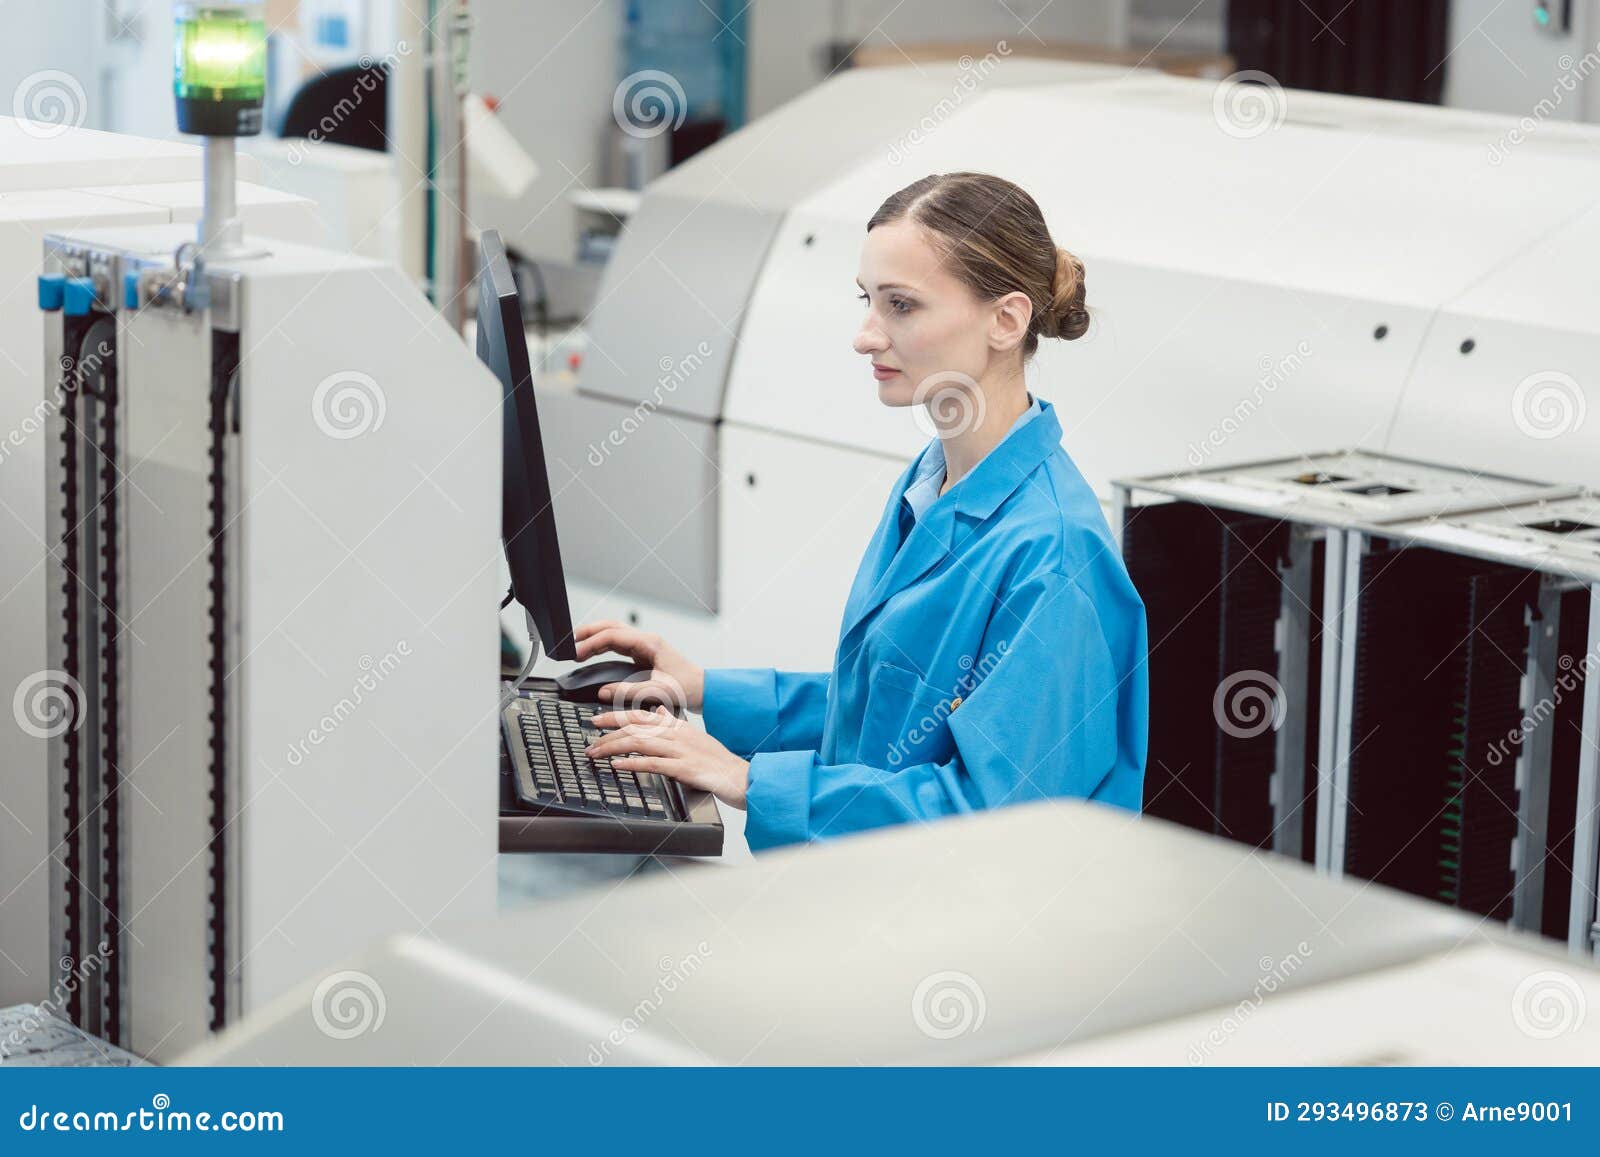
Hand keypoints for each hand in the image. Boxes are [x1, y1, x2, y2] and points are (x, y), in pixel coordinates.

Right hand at [573, 621, 704, 712]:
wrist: (702, 689)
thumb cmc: (686, 688)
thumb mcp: (656, 692)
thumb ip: (628, 691)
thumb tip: (603, 691)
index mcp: (649, 644)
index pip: (612, 636)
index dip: (591, 644)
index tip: (575, 655)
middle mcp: (646, 641)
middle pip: (611, 627)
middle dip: (588, 632)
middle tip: (569, 643)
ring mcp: (645, 646)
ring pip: (614, 633)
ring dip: (594, 637)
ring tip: (576, 648)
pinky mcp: (644, 654)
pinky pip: (618, 644)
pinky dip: (603, 646)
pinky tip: (593, 654)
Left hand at [585, 707, 748, 808]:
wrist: (740, 777)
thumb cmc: (718, 761)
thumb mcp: (696, 736)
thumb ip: (675, 723)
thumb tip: (657, 710)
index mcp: (678, 726)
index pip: (642, 715)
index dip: (617, 715)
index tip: (597, 719)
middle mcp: (677, 735)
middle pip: (636, 726)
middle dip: (609, 729)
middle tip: (589, 736)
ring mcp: (680, 751)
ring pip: (640, 742)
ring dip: (613, 746)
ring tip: (596, 752)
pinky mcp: (683, 768)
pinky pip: (652, 764)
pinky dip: (632, 763)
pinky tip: (617, 766)